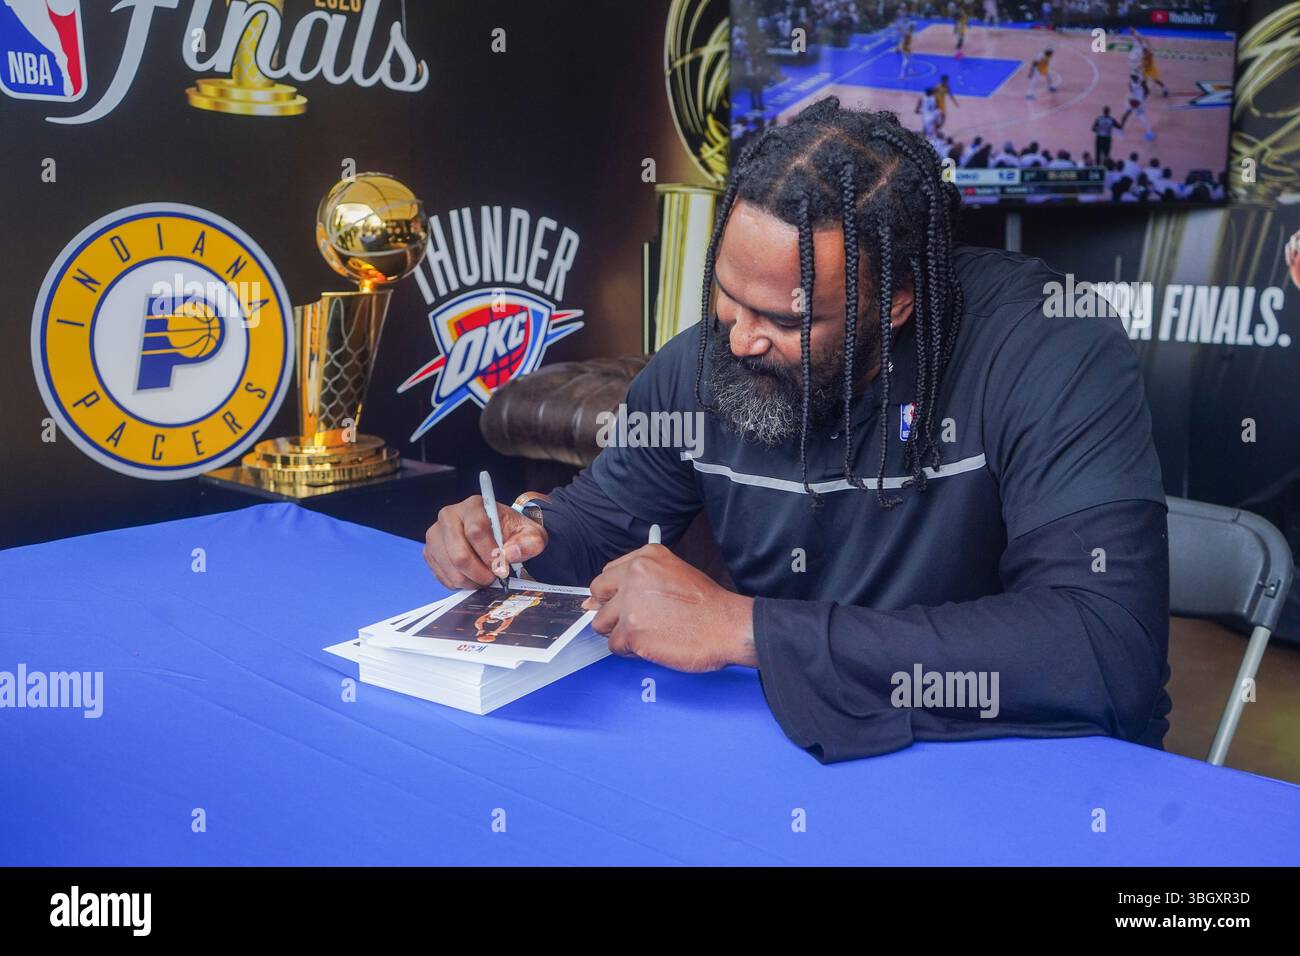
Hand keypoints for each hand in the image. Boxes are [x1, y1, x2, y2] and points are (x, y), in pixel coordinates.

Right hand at [424, 495, 546, 588]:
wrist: (499, 533)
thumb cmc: (512, 532)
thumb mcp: (531, 534)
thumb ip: (529, 543)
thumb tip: (509, 555)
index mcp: (473, 506)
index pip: (476, 531)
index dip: (489, 555)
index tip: (501, 568)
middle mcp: (449, 516)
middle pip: (459, 554)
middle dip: (479, 573)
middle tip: (493, 578)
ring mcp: (436, 534)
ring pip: (450, 568)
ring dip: (470, 581)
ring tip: (484, 578)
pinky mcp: (430, 552)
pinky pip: (443, 576)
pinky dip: (460, 583)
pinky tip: (471, 576)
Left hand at [584, 544, 755, 671]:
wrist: (727, 626)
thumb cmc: (708, 605)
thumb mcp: (675, 573)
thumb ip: (639, 581)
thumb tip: (593, 601)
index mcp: (646, 558)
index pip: (608, 573)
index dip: (614, 593)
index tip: (621, 602)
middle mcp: (634, 575)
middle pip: (598, 594)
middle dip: (610, 611)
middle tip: (633, 621)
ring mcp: (631, 604)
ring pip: (602, 623)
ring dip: (620, 632)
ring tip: (647, 634)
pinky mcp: (632, 632)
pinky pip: (615, 645)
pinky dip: (630, 651)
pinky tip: (652, 645)